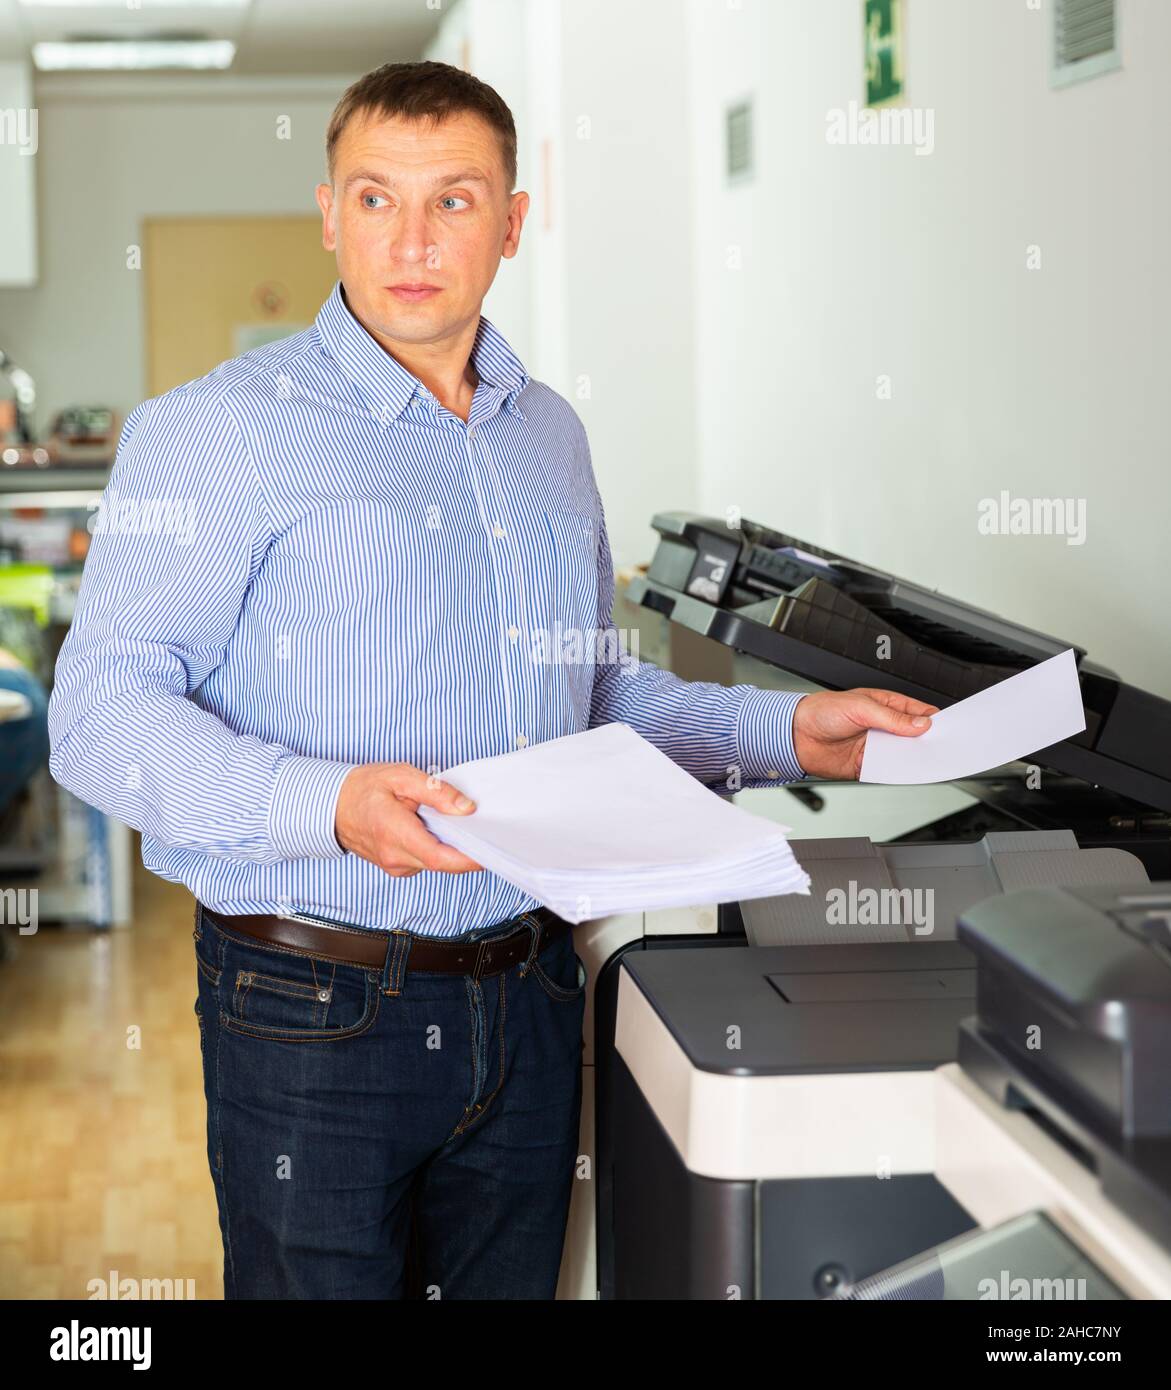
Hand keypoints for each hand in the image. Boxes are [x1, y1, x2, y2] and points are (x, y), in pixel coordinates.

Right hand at [334, 763, 482, 877]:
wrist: (332, 806)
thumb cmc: (364, 788)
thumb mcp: (400, 776)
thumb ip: (435, 791)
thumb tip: (466, 808)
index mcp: (395, 833)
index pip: (440, 858)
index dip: (469, 859)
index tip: (491, 850)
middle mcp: (395, 857)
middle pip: (442, 863)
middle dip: (466, 850)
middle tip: (486, 830)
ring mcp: (395, 866)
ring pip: (435, 863)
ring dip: (451, 847)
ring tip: (459, 824)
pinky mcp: (397, 867)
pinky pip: (426, 861)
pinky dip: (438, 848)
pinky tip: (439, 830)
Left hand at [793, 688, 939, 780]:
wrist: (795, 735)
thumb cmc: (822, 711)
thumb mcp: (861, 707)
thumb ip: (892, 718)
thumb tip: (921, 724)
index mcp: (886, 705)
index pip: (918, 712)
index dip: (934, 720)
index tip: (949, 729)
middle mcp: (884, 726)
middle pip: (915, 737)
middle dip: (928, 742)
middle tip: (943, 748)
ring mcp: (876, 746)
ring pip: (904, 755)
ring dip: (914, 759)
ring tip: (927, 762)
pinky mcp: (867, 765)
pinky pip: (888, 771)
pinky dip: (898, 773)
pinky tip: (906, 773)